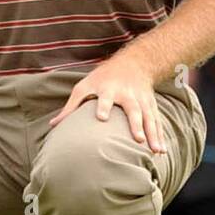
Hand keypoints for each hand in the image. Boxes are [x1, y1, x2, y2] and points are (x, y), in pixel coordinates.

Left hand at [48, 53, 166, 152]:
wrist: (133, 63)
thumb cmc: (102, 78)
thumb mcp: (84, 86)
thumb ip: (71, 107)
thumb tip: (53, 125)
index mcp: (108, 89)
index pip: (105, 98)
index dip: (104, 106)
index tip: (102, 118)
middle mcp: (127, 94)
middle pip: (133, 109)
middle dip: (136, 124)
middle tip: (138, 139)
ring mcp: (141, 100)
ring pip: (149, 117)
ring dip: (153, 134)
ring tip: (156, 151)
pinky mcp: (151, 105)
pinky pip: (156, 121)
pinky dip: (160, 135)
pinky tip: (161, 150)